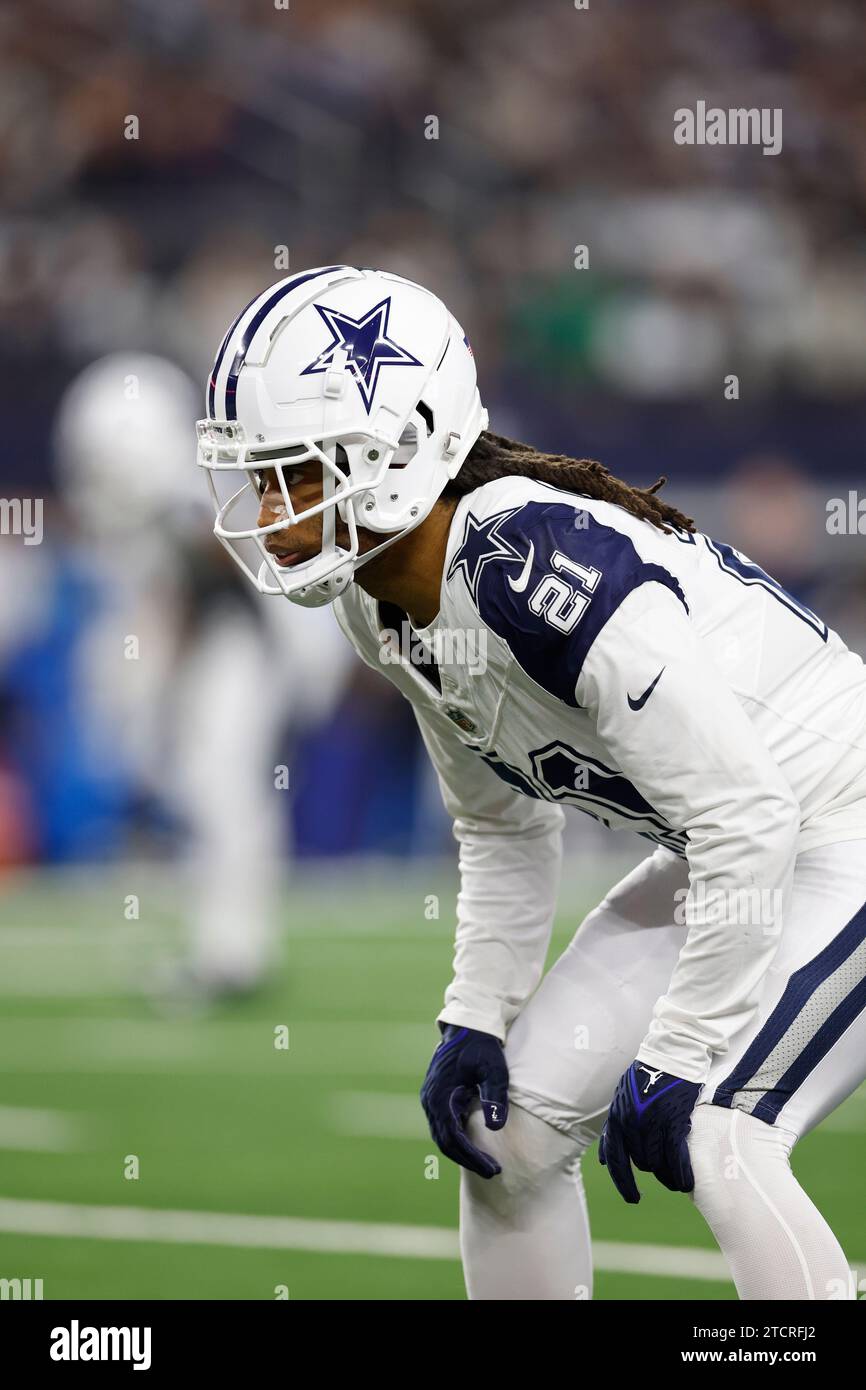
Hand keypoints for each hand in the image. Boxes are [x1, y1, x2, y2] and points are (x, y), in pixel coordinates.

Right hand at [420, 1024, 508, 1178]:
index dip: (472, 1156)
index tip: (491, 1168)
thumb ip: (494, 1098)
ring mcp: (430, 1099)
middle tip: (492, 1171)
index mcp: (440, 1096)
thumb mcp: (493, 1071)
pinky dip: (457, 1139)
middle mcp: (430, 1100)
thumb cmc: (482, 1048)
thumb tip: (495, 1127)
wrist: (468, 1026)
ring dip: (461, 1152)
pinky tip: (474, 1145)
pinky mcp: (436, 1096)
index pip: (453, 1138)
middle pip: (445, 1142)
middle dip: (468, 1159)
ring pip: (442, 1135)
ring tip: (485, 1163)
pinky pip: (443, 1126)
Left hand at [599, 1060, 701, 1202]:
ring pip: (657, 1164)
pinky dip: (681, 1174)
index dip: (623, 1183)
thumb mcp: (623, 1099)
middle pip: (640, 1163)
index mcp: (617, 1117)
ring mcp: (652, 1122)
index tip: (632, 1199)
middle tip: (666, 1177)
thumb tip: (603, 1160)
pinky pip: (676, 1158)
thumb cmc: (648, 1076)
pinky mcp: (674, 1120)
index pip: (615, 1159)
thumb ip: (614, 1129)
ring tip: (678, 1181)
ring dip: (667, 1176)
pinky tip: (686, 1183)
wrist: (671, 1053)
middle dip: (653, 1172)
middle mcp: (631, 1122)